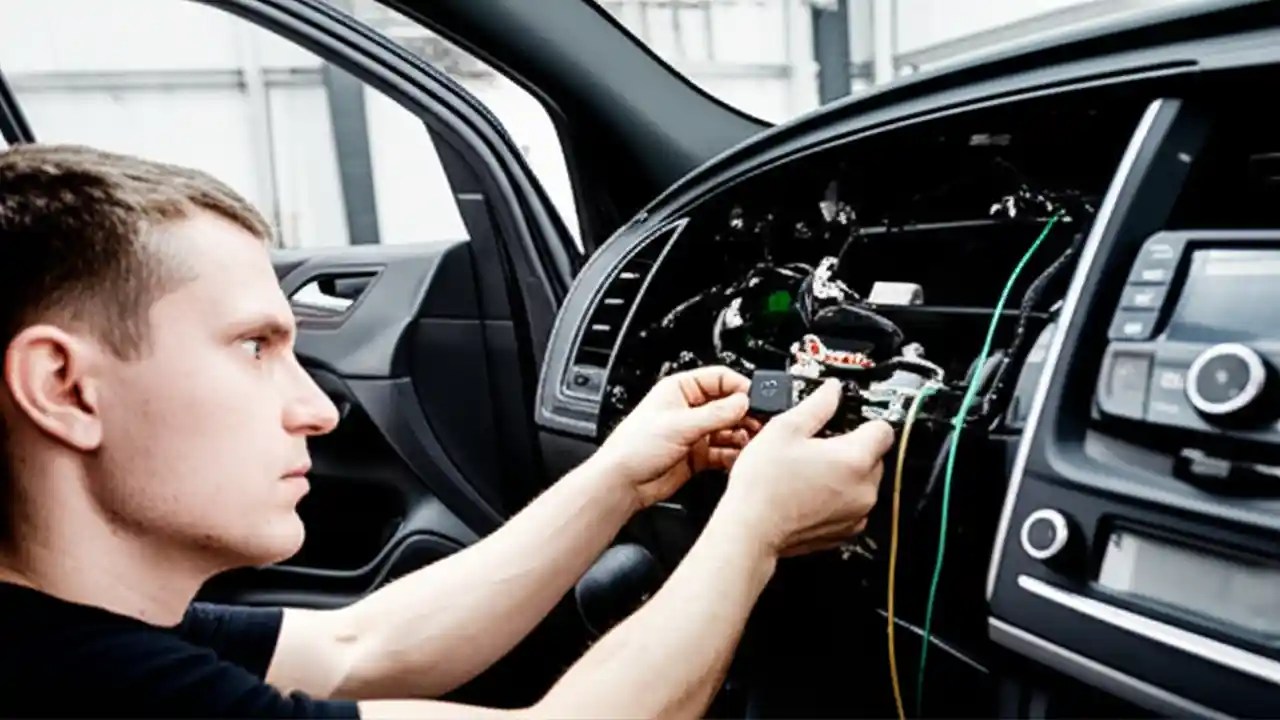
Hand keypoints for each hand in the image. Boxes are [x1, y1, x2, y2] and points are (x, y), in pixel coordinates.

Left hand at [595, 366, 760, 509]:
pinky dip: (733, 454)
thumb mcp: (680, 425)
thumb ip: (716, 413)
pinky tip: (740, 457)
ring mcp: (694, 432)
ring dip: (742, 435)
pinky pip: (723, 451)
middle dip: (745, 414)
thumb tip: (743, 401)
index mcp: (680, 389)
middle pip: (728, 404)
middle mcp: (689, 408)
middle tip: (759, 424)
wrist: (623, 482)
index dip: (739, 388)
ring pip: (729, 429)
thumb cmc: (634, 447)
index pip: (720, 378)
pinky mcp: (697, 455)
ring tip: (751, 443)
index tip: (756, 401)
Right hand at [718, 379, 894, 557]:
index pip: (884, 429)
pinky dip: (837, 497)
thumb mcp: (785, 429)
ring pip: (862, 481)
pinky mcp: (845, 532)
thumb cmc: (764, 485)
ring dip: (845, 473)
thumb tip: (831, 391)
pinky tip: (809, 491)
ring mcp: (856, 513)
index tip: (847, 421)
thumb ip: (817, 405)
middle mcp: (864, 489)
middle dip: (851, 448)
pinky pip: (852, 505)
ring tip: (810, 471)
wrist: (751, 530)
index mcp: (855, 459)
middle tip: (817, 447)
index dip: (864, 420)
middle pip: (873, 456)